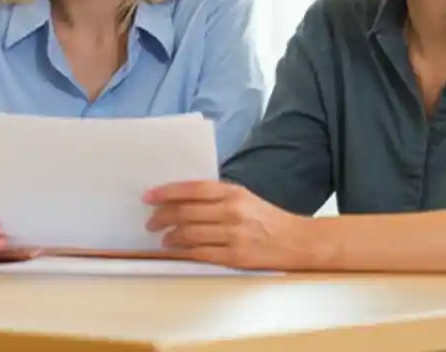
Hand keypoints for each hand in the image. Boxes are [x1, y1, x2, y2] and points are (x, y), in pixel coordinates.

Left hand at [144, 181, 314, 269]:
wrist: (296, 241)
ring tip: (164, 239)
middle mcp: (232, 211)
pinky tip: (177, 251)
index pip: (192, 189)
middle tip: (151, 222)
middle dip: (162, 217)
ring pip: (189, 234)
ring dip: (170, 237)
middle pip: (185, 212)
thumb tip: (180, 199)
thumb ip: (216, 197)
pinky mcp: (235, 257)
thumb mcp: (244, 197)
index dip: (166, 192)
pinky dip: (184, 253)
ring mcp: (233, 235)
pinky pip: (200, 254)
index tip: (148, 197)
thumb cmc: (267, 218)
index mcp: (233, 192)